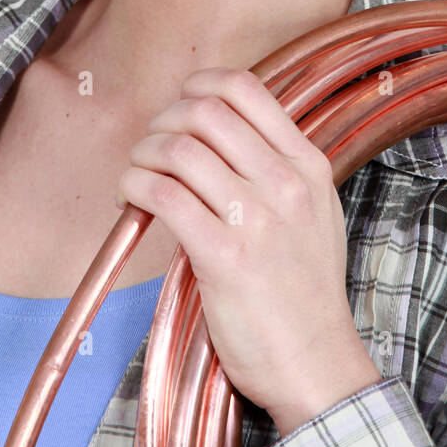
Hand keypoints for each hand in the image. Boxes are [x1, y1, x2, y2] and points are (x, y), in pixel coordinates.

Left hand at [115, 67, 381, 435]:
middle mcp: (285, 184)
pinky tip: (132, 201)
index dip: (199, 85)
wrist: (314, 361)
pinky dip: (135, 188)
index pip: (245, 89)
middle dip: (163, 121)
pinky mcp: (224, 258)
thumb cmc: (305, 292)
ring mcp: (256, 219)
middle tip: (152, 148)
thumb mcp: (314, 213)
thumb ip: (277, 169)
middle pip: (204, 112)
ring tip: (138, 177)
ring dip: (143, 156)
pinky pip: (163, 196)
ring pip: (178, 150)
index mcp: (307, 165)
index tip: (181, 105)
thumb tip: (218, 133)